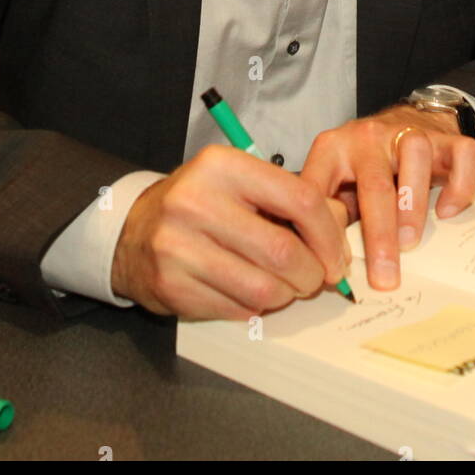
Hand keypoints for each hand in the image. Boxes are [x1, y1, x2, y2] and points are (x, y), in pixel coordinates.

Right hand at [110, 144, 351, 318]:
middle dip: (311, 274)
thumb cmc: (200, 204)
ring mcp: (178, 245)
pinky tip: (247, 290)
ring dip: (286, 295)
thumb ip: (291, 197)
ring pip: (264, 288)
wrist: (133, 232)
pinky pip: (238, 308)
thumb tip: (340, 223)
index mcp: (222, 166)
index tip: (336, 255)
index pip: (300, 200)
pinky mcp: (171, 285)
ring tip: (283, 286)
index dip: (329, 234)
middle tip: (314, 278)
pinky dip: (255, 306)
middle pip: (284, 251)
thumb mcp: (242, 183)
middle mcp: (195, 200)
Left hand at [299, 104, 474, 291]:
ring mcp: (409, 132)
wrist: (405, 120)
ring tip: (411, 242)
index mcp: (333, 149)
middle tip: (385, 276)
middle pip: (375, 182)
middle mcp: (369, 136)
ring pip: (416, 155)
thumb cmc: (366, 164)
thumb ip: (333, 216)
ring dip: (414, 204)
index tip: (337, 274)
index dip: (327, 234)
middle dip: (380, 235)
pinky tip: (447, 213)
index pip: (322, 189)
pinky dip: (459, 186)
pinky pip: (462, 154)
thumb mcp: (337, 183)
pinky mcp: (447, 137)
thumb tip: (331, 265)